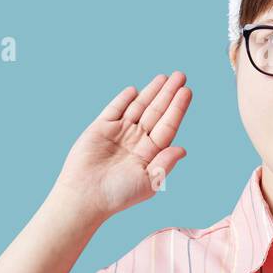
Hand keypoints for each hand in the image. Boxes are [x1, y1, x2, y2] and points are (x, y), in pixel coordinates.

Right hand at [53, 71, 191, 220]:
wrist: (86, 196)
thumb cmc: (118, 195)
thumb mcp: (148, 182)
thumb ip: (164, 163)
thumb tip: (183, 149)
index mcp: (150, 153)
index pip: (168, 126)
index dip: (177, 108)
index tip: (187, 92)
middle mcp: (136, 140)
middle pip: (156, 112)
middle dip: (168, 93)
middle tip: (181, 75)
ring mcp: (119, 133)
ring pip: (138, 107)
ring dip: (150, 92)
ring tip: (164, 77)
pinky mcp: (100, 128)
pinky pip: (114, 109)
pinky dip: (123, 99)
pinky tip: (135, 90)